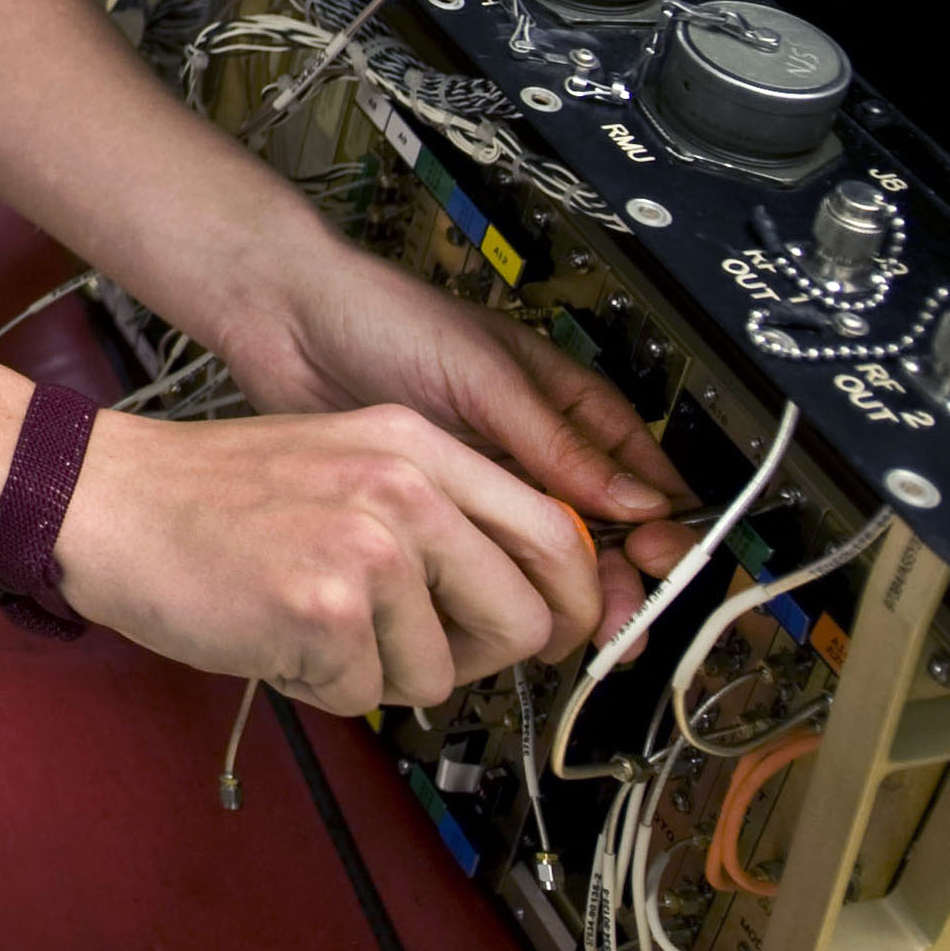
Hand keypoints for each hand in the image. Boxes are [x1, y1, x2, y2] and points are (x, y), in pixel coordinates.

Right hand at [55, 404, 607, 710]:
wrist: (107, 501)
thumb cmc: (211, 495)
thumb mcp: (343, 460)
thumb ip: (435, 509)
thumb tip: (527, 592)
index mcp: (416, 444)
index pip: (554, 534)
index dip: (566, 603)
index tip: (548, 631)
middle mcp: (404, 486)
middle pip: (526, 620)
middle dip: (472, 654)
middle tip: (402, 642)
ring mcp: (367, 546)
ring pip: (443, 674)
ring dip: (379, 672)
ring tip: (312, 622)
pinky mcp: (325, 608)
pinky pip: (367, 698)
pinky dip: (319, 686)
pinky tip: (274, 632)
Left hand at [224, 244, 701, 637]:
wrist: (287, 322)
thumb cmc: (386, 318)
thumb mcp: (485, 378)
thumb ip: (558, 445)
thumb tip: (641, 503)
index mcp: (565, 406)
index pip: (638, 476)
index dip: (660, 526)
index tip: (661, 566)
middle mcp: (534, 450)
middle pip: (602, 531)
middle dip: (618, 580)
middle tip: (618, 623)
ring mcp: (485, 483)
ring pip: (545, 556)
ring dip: (561, 596)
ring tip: (569, 632)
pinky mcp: (437, 510)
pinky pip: (484, 561)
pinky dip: (500, 592)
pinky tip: (503, 620)